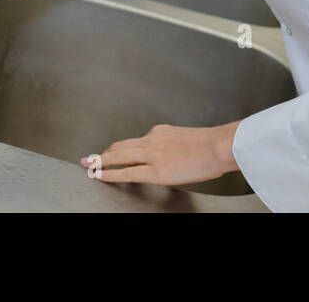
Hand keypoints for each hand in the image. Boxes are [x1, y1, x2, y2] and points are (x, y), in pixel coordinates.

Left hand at [79, 121, 240, 186]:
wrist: (218, 146)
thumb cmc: (211, 146)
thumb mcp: (186, 139)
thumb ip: (172, 146)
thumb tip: (169, 157)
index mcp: (161, 132)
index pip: (135, 142)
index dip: (120, 149)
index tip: (111, 153)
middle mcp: (153, 140)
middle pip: (120, 146)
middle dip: (103, 153)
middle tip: (90, 158)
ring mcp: (152, 154)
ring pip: (118, 156)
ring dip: (101, 161)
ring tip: (89, 166)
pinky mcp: (155, 170)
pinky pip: (127, 172)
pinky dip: (111, 173)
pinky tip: (101, 176)